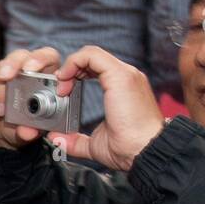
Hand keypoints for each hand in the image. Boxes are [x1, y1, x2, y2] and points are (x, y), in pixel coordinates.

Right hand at [0, 46, 62, 149]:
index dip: (40, 59)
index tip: (31, 69)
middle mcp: (25, 69)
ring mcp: (6, 71)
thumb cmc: (25, 128)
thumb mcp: (30, 133)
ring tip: (0, 111)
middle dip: (12, 65)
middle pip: (20, 56)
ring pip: (0, 66)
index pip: (47, 57)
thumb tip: (28, 132)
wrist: (4, 135)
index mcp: (46, 78)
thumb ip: (30, 132)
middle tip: (5, 78)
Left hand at [48, 46, 164, 170]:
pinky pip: (91, 55)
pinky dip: (74, 62)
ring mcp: (124, 74)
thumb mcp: (95, 144)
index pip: (97, 68)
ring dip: (71, 65)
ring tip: (62, 85)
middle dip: (71, 70)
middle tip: (61, 89)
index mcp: (122, 88)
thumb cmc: (129, 149)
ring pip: (91, 53)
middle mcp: (126, 77)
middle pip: (93, 59)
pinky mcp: (119, 75)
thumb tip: (58, 140)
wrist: (147, 150)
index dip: (77, 75)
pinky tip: (66, 78)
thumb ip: (76, 140)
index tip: (64, 92)